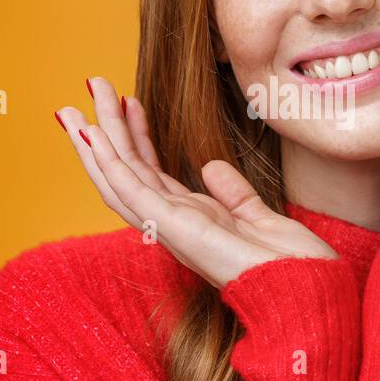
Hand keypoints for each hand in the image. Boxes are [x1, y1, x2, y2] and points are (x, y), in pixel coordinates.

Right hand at [55, 76, 338, 288]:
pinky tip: (91, 136)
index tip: (129, 101)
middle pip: (128, 172)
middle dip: (106, 131)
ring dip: (94, 142)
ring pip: (118, 180)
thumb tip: (211, 167)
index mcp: (193, 221)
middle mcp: (175, 225)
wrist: (307, 290)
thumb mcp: (259, 217)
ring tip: (71, 106)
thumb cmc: (291, 266)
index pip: (151, 173)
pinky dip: (108, 164)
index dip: (137, 136)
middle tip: (90, 90)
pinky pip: (131, 191)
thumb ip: (233, 194)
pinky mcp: (175, 228)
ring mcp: (171, 228)